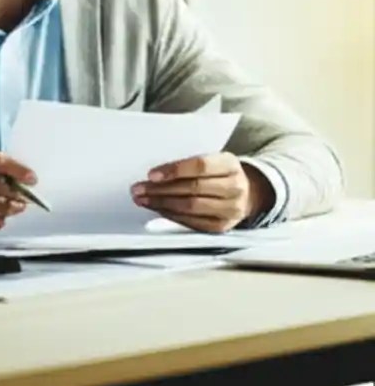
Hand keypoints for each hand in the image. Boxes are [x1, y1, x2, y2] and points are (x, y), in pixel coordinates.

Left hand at [133, 152, 272, 231]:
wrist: (246, 192)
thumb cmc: (219, 172)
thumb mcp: (212, 159)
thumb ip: (188, 164)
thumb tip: (154, 174)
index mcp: (230, 164)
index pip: (201, 166)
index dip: (175, 170)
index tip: (151, 174)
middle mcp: (235, 187)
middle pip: (193, 188)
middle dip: (161, 189)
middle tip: (138, 188)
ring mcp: (230, 209)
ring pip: (191, 207)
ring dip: (161, 203)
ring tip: (142, 199)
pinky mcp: (221, 226)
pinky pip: (192, 222)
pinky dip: (171, 215)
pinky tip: (157, 209)